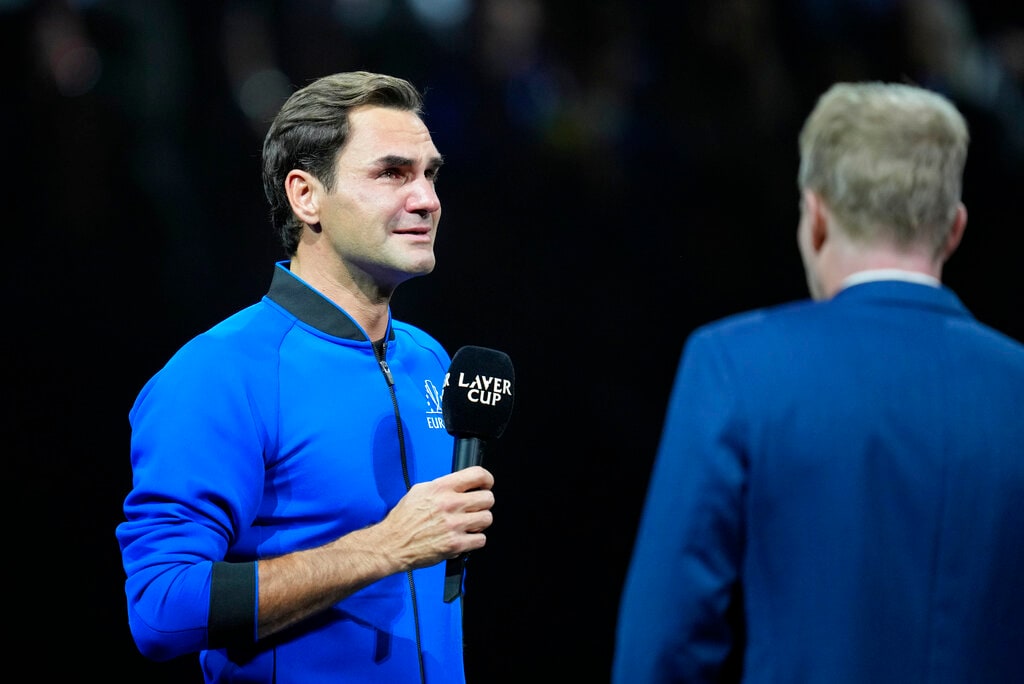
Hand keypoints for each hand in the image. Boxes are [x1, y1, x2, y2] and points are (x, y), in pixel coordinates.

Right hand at [379, 466, 495, 569]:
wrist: (392, 544)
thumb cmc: (403, 520)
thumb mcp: (419, 491)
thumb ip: (441, 486)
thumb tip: (459, 484)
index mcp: (441, 488)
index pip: (477, 474)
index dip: (487, 479)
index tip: (486, 484)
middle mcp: (449, 504)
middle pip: (488, 498)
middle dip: (484, 503)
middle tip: (476, 508)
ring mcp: (454, 525)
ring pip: (487, 518)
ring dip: (480, 523)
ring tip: (469, 524)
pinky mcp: (455, 544)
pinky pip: (481, 539)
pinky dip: (475, 540)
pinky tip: (465, 538)